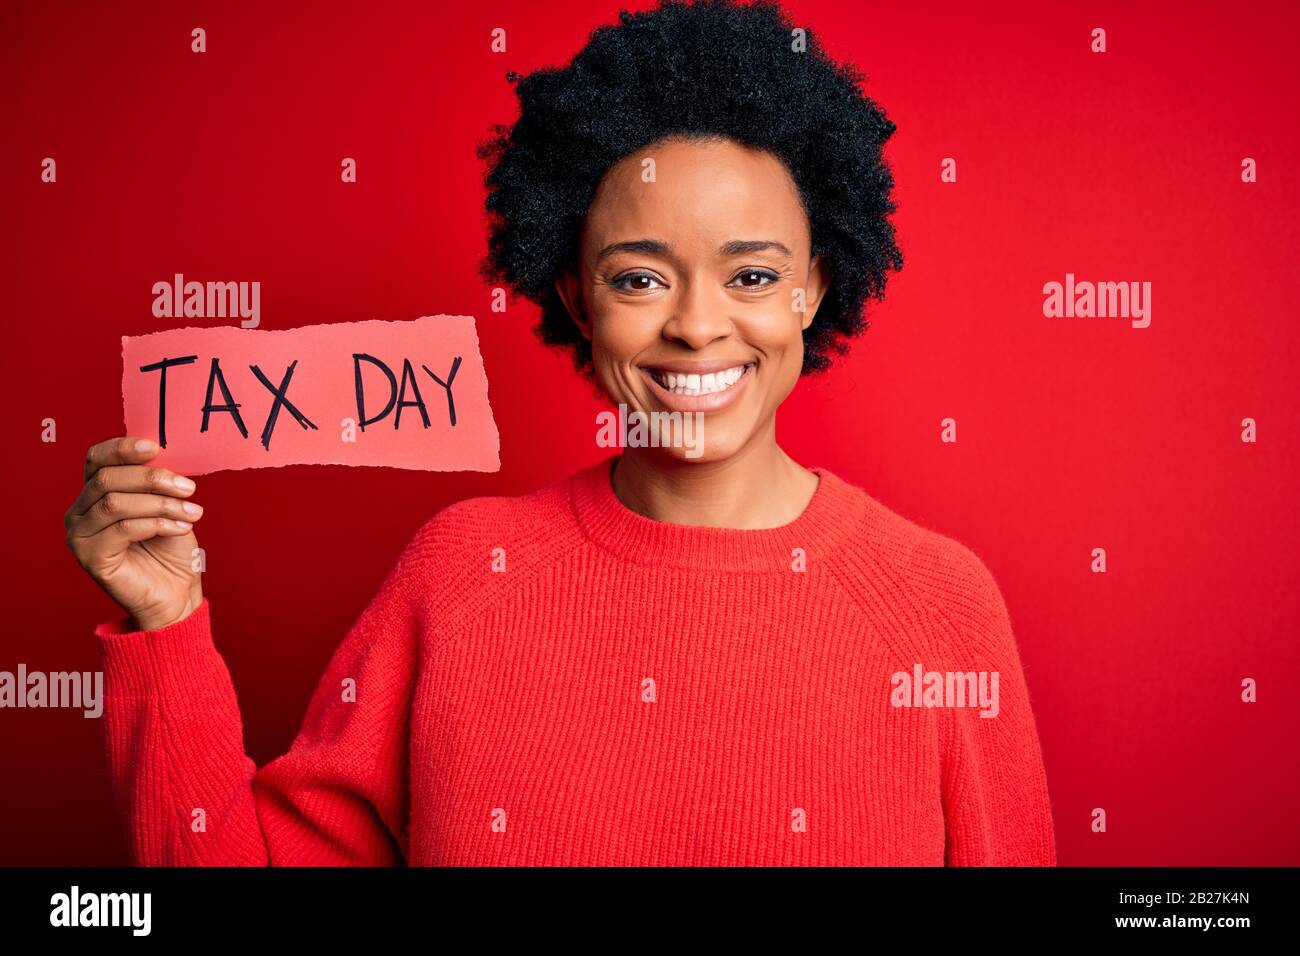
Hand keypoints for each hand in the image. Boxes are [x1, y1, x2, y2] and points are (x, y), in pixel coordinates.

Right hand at [65, 436, 204, 630]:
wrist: (176, 594)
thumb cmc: (170, 549)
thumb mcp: (167, 505)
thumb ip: (156, 481)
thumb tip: (163, 452)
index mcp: (94, 494)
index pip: (96, 459)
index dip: (122, 448)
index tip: (155, 447)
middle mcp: (79, 512)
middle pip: (107, 479)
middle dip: (152, 478)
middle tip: (189, 488)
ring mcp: (80, 536)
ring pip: (115, 503)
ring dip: (160, 504)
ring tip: (192, 512)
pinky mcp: (90, 557)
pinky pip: (122, 529)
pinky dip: (157, 523)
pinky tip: (180, 528)